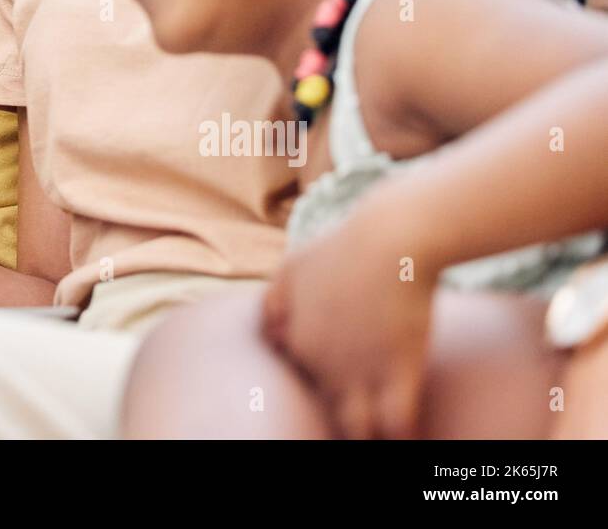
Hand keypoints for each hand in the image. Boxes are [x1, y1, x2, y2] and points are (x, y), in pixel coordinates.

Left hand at [262, 205, 436, 438]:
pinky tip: (406, 438)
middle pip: (325, 407)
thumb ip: (275, 303)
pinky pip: (396, 425)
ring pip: (356, 429)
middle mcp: (322, 363)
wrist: (390, 237)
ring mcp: (361, 370)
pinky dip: (398, 437)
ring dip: (363, 434)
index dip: (317, 385)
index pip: (299, 381)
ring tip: (373, 433)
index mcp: (296, 341)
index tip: (333, 385)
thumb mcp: (292, 268)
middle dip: (339, 416)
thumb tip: (270, 334)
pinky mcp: (401, 371)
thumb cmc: (343, 248)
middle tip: (355, 413)